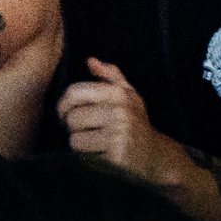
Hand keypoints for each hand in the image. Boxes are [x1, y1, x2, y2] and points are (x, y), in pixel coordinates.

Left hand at [57, 58, 172, 186]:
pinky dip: (87, 159)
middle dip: (72, 128)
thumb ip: (110, 75)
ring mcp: (119, 135)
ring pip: (76, 139)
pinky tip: (99, 155)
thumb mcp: (130, 95)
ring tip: (93, 144)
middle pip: (72, 118)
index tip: (64, 114)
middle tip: (83, 132)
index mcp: (118, 94)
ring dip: (80, 145)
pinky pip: (85, 158)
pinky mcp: (117, 157)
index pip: (74, 93)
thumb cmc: (137, 123)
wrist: (157, 156)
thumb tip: (90, 61)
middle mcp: (119, 111)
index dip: (62, 105)